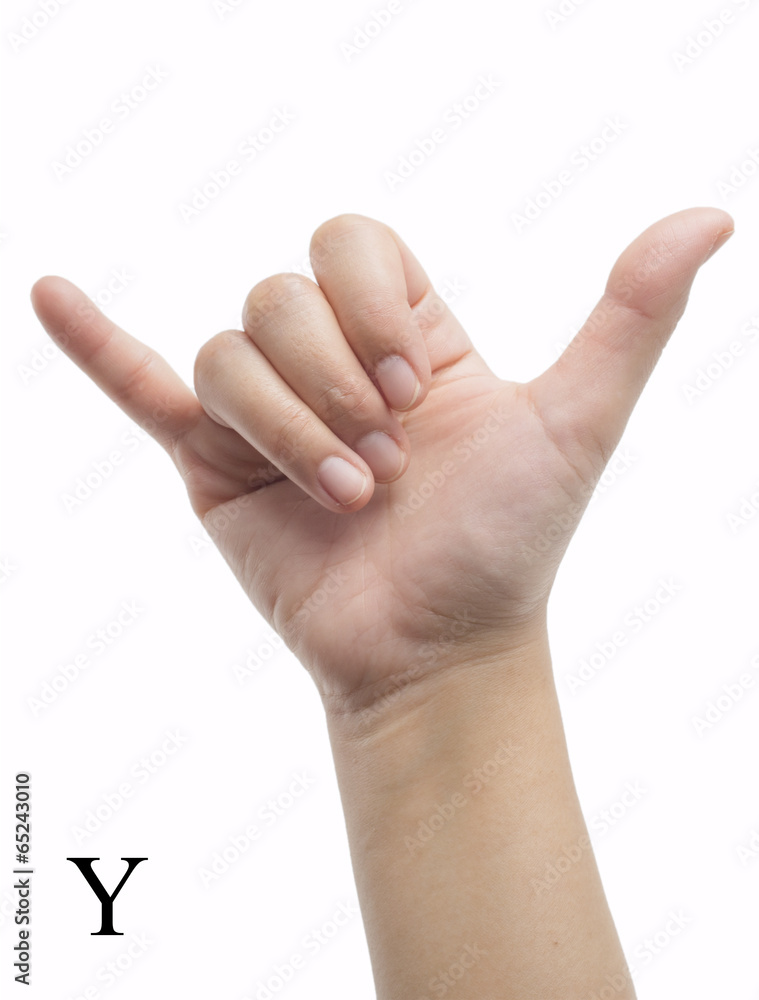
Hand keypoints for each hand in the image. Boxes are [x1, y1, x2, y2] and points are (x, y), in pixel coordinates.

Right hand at [31, 210, 732, 710]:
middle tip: (383, 467)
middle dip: (329, 383)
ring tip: (344, 497)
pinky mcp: (210, 461)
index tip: (417, 389)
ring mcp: (262, 408)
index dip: (367, 304)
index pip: (350, 245)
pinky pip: (142, 386)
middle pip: (277, 297)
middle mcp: (327, 360)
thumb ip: (633, 318)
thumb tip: (712, 215)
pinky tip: (48, 294)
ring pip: (227, 352)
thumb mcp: (575, 421)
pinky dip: (94, 344)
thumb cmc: (506, 545)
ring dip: (286, 428)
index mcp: (403, 332)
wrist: (435, 649)